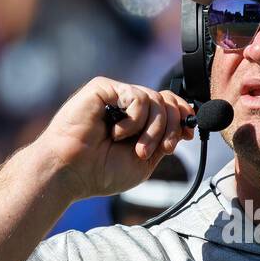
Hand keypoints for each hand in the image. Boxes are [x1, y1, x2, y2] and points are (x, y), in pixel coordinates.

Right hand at [38, 77, 195, 198]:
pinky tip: (115, 132)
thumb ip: (164, 140)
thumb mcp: (145, 162)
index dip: (182, 115)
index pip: (168, 105)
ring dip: (152, 129)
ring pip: (155, 99)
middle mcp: (126, 106)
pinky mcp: (103, 88)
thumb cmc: (100, 171)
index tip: (188, 133)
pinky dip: (133, 119)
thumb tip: (185, 122)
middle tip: (161, 149)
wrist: (70, 171)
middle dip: (169, 128)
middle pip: (166, 101)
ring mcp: (115, 96)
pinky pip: (136, 96)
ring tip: (135, 148)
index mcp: (136, 121)